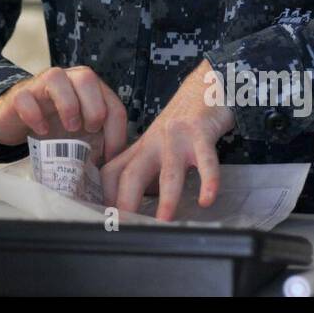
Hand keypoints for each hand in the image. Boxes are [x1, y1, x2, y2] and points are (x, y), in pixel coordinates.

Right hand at [0, 66, 127, 163]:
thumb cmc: (55, 127)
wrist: (17, 122)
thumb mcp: (82, 135)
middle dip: (94, 108)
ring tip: (70, 128)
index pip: (112, 102)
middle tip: (90, 131)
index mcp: (88, 88)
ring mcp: (40, 84)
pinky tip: (41, 131)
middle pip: (86, 77)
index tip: (110, 157)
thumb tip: (117, 169)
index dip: (116, 132)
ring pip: (56, 78)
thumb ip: (100, 143)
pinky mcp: (18, 95)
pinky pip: (26, 98)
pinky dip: (35, 115)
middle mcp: (66, 79)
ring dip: (67, 105)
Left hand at [101, 59, 234, 220]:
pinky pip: (205, 160)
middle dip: (126, 201)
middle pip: (132, 174)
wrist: (202, 87)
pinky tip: (207, 199)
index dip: (105, 196)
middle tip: (124, 226)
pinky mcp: (201, 133)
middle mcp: (153, 143)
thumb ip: (144, 171)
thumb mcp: (154, 144)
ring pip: (169, 171)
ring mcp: (176, 138)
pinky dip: (208, 181)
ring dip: (166, 198)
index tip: (105, 220)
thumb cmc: (178, 123)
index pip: (112, 173)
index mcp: (139, 148)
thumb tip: (132, 205)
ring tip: (164, 220)